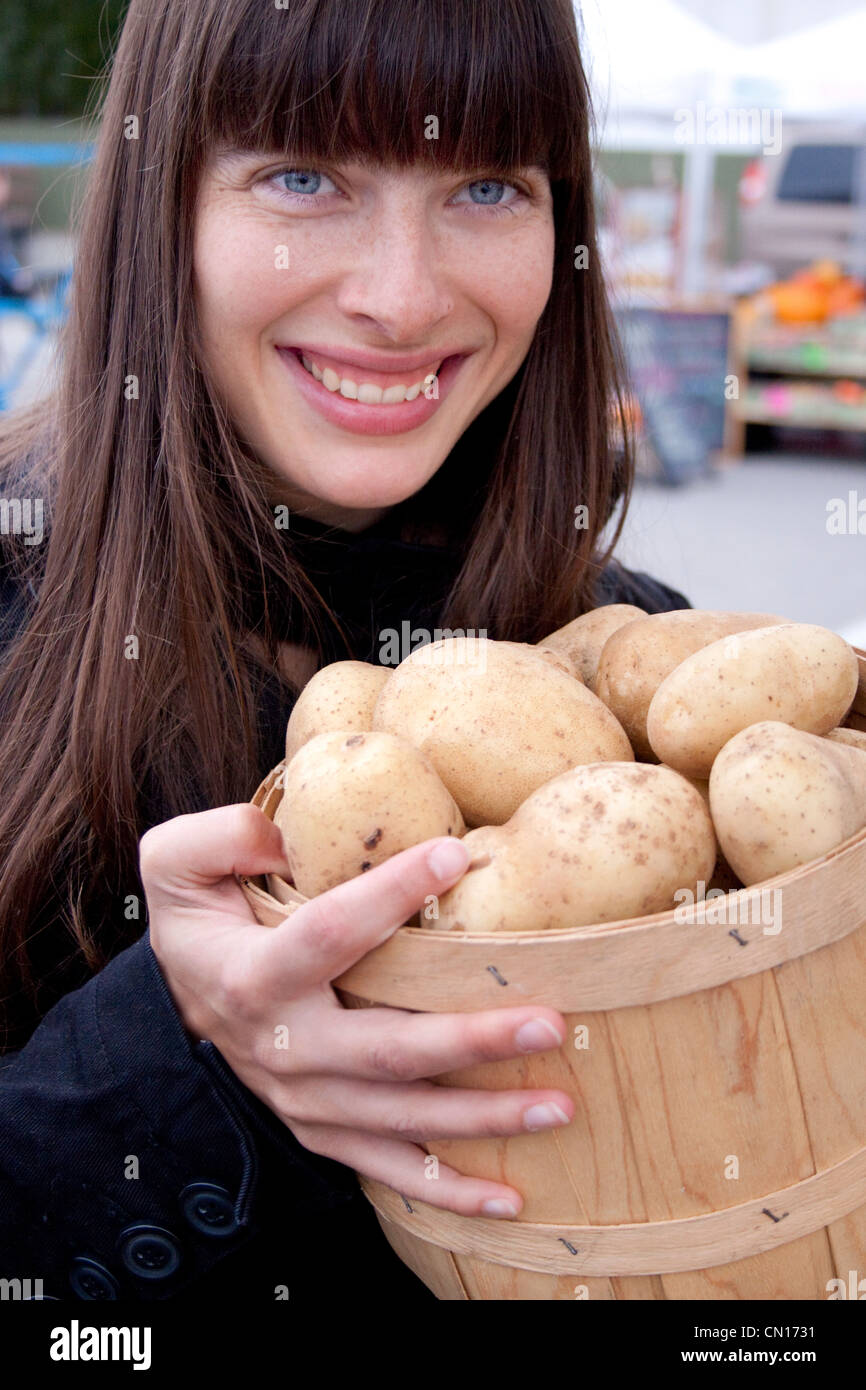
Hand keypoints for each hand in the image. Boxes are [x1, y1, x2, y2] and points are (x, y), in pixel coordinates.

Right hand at [142, 805, 572, 1216]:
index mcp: (256, 975)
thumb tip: (284, 839)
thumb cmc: (198, 921)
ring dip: (485, 1117)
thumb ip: (223, 837)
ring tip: (558, 1104)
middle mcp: (288, 1046)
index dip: (391, 894)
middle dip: (474, 1040)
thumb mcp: (180, 862)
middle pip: (390, 1049)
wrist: (181, 1002)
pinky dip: (449, 1190)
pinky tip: (512, 1200)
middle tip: (549, 1022)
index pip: (331, 933)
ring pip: (404, 1116)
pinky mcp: (325, 1130)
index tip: (456, 857)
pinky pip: (389, 1169)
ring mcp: (308, 1099)